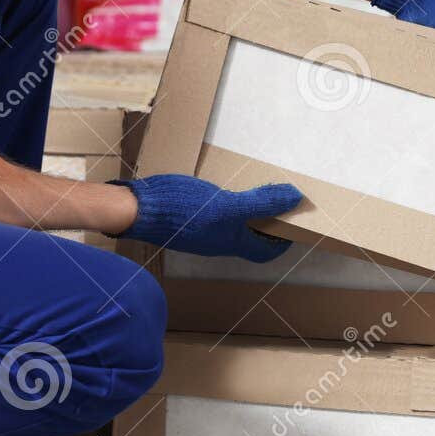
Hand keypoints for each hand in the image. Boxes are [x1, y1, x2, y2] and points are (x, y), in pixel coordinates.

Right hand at [116, 175, 303, 262]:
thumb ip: (261, 203)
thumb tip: (295, 198)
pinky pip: (213, 212)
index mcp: (230, 242)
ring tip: (254, 188)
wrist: (138, 210)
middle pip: (249, 238)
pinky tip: (222, 184)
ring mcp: (200, 230)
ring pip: (231, 224)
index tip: (294, 223)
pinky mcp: (186, 217)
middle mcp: (216, 241)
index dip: (282, 241)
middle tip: (278, 201)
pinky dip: (225, 201)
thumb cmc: (183, 211)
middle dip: (266, 222)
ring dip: (246, 210)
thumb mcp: (228, 206)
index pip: (265, 251)